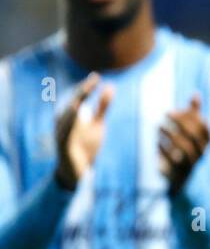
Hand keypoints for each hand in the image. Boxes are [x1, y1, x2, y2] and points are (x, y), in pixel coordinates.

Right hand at [54, 73, 113, 189]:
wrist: (78, 172)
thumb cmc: (86, 145)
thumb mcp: (98, 124)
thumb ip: (102, 106)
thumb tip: (109, 86)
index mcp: (71, 116)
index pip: (78, 98)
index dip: (87, 87)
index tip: (97, 76)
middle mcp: (63, 123)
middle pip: (72, 104)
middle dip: (82, 92)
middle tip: (93, 80)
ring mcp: (61, 134)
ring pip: (67, 117)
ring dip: (75, 104)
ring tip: (83, 93)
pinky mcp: (63, 147)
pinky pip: (65, 134)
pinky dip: (70, 124)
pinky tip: (76, 115)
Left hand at [159, 92, 209, 194]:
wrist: (184, 182)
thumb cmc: (188, 152)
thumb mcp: (192, 133)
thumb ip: (194, 114)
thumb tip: (196, 94)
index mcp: (208, 144)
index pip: (203, 128)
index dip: (190, 117)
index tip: (175, 110)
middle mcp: (203, 154)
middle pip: (194, 136)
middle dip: (180, 123)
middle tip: (166, 114)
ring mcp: (192, 165)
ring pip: (184, 148)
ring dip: (170, 135)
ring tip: (159, 127)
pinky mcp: (180, 175)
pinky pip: (173, 161)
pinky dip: (164, 151)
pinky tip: (157, 143)